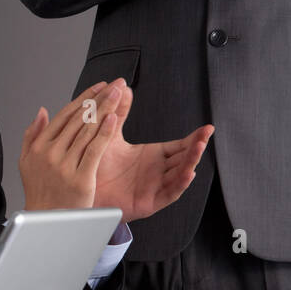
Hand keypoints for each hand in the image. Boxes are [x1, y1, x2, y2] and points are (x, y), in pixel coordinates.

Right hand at [19, 83, 120, 209]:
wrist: (45, 222)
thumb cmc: (39, 192)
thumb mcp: (26, 162)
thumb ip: (32, 134)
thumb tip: (41, 110)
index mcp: (39, 145)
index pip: (65, 115)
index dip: (85, 98)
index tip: (100, 86)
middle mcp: (50, 152)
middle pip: (79, 119)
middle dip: (100, 98)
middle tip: (116, 84)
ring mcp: (64, 165)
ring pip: (88, 131)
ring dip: (105, 109)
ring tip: (118, 94)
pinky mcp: (80, 179)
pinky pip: (94, 150)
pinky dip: (104, 132)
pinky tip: (114, 118)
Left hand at [88, 81, 213, 222]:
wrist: (83, 190)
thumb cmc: (98, 166)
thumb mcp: (111, 136)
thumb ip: (119, 113)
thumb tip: (124, 87)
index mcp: (153, 156)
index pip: (179, 145)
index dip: (194, 138)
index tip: (207, 128)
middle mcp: (158, 171)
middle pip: (184, 158)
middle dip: (196, 147)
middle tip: (206, 135)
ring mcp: (155, 187)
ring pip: (180, 175)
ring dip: (191, 162)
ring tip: (199, 149)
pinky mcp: (150, 202)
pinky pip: (169, 193)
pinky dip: (180, 184)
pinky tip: (188, 173)